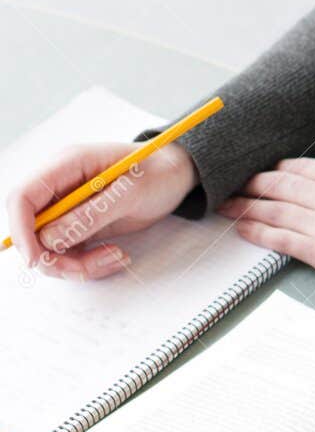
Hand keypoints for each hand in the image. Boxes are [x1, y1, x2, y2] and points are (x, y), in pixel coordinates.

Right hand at [4, 140, 198, 279]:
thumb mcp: (130, 193)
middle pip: (31, 230)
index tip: (36, 258)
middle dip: (55, 256)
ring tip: (115, 257)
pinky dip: (88, 264)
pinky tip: (116, 256)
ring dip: (77, 264)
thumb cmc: (158, 172)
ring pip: (49, 249)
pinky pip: (69, 254)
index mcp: (66, 165)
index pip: (22, 197)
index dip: (20, 229)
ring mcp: (69, 208)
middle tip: (88, 266)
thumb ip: (89, 215)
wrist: (177, 175)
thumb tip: (49, 239)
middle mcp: (61, 187)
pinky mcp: (80, 226)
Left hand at [216, 159, 314, 289]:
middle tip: (235, 182)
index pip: (306, 167)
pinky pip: (279, 239)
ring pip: (274, 209)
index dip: (281, 167)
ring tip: (226, 205)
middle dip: (255, 182)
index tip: (267, 168)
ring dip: (246, 206)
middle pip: (283, 184)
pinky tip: (241, 229)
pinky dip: (257, 233)